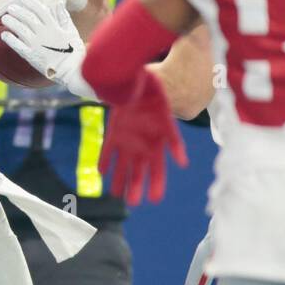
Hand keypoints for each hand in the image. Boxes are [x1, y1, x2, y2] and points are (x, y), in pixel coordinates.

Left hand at [0, 0, 94, 98]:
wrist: (72, 71)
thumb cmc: (74, 51)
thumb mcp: (72, 32)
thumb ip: (64, 17)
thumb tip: (59, 3)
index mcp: (54, 27)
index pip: (40, 10)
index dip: (30, 2)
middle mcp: (44, 34)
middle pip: (28, 18)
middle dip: (17, 11)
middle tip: (10, 7)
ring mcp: (37, 45)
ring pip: (21, 30)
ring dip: (11, 23)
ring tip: (5, 18)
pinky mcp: (32, 57)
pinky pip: (18, 47)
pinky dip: (10, 40)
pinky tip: (3, 35)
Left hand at [100, 74, 186, 205]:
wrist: (141, 82)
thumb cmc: (158, 100)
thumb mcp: (168, 122)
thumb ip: (174, 142)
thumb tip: (183, 163)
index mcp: (156, 145)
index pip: (157, 170)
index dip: (157, 184)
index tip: (155, 200)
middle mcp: (141, 146)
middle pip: (138, 171)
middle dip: (136, 186)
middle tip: (133, 203)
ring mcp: (127, 140)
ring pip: (122, 165)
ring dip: (119, 178)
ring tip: (116, 194)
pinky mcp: (114, 132)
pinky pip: (108, 150)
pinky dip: (105, 160)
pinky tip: (101, 172)